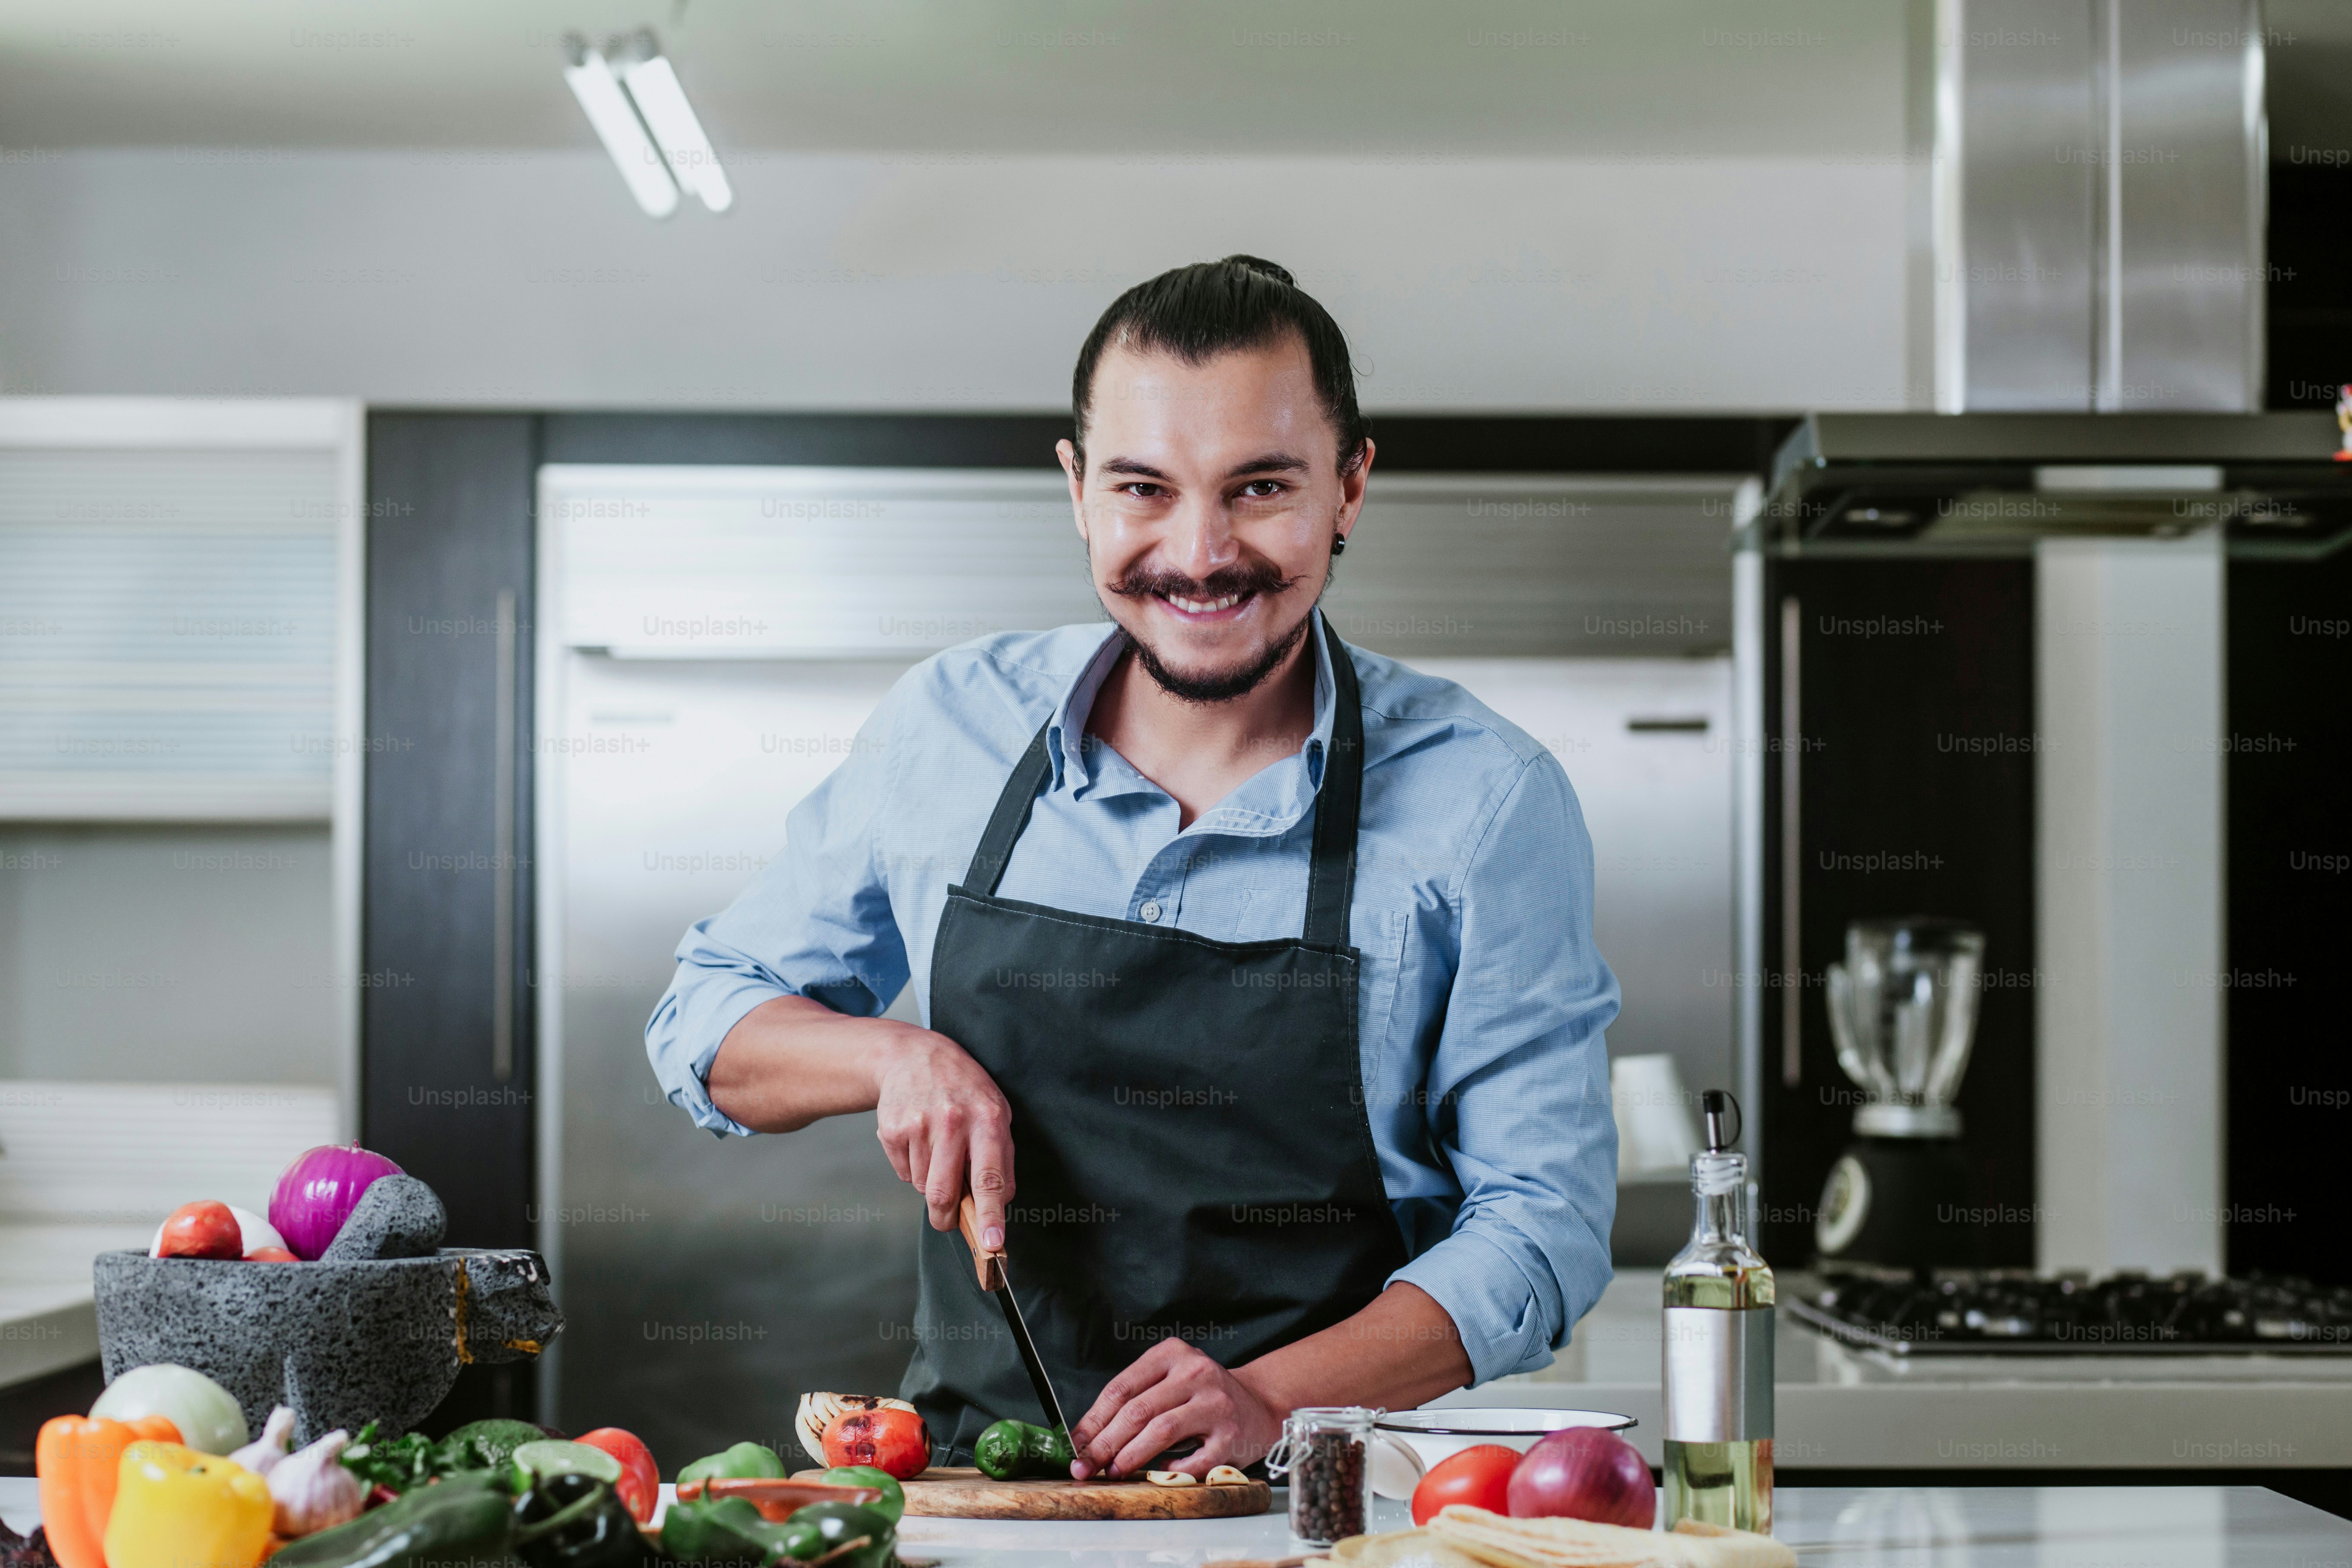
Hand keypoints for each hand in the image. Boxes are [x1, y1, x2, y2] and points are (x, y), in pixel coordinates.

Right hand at [872, 1026, 1014, 1245]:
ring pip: (924, 1187)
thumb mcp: (995, 1112)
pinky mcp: (891, 1129)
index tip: (993, 1243)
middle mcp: (952, 1121)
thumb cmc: (963, 1090)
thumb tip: (999, 1205)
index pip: (990, 1176)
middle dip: (946, 1218)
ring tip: (937, 1150)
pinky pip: (904, 1173)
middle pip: (944, 1192)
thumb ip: (1001, 1158)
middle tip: (948, 1221)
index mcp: (987, 1119)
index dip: (991, 1214)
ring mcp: (919, 1124)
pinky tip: (918, 1140)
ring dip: (932, 1182)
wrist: (913, 1055)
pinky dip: (912, 1168)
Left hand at [1069, 1337, 1282, 1479]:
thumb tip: (1087, 1439)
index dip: (1093, 1420)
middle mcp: (1195, 1372)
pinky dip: (1172, 1469)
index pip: (1121, 1387)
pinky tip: (1163, 1470)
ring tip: (1114, 1471)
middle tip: (1086, 1467)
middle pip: (1137, 1410)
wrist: (1258, 1404)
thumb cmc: (1202, 1397)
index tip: (1075, 1445)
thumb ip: (1135, 1400)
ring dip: (1131, 1455)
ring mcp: (1216, 1403)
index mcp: (1172, 1354)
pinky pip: (1193, 1459)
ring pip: (1161, 1430)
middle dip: (1105, 1443)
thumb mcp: (1170, 1382)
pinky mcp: (1231, 1435)